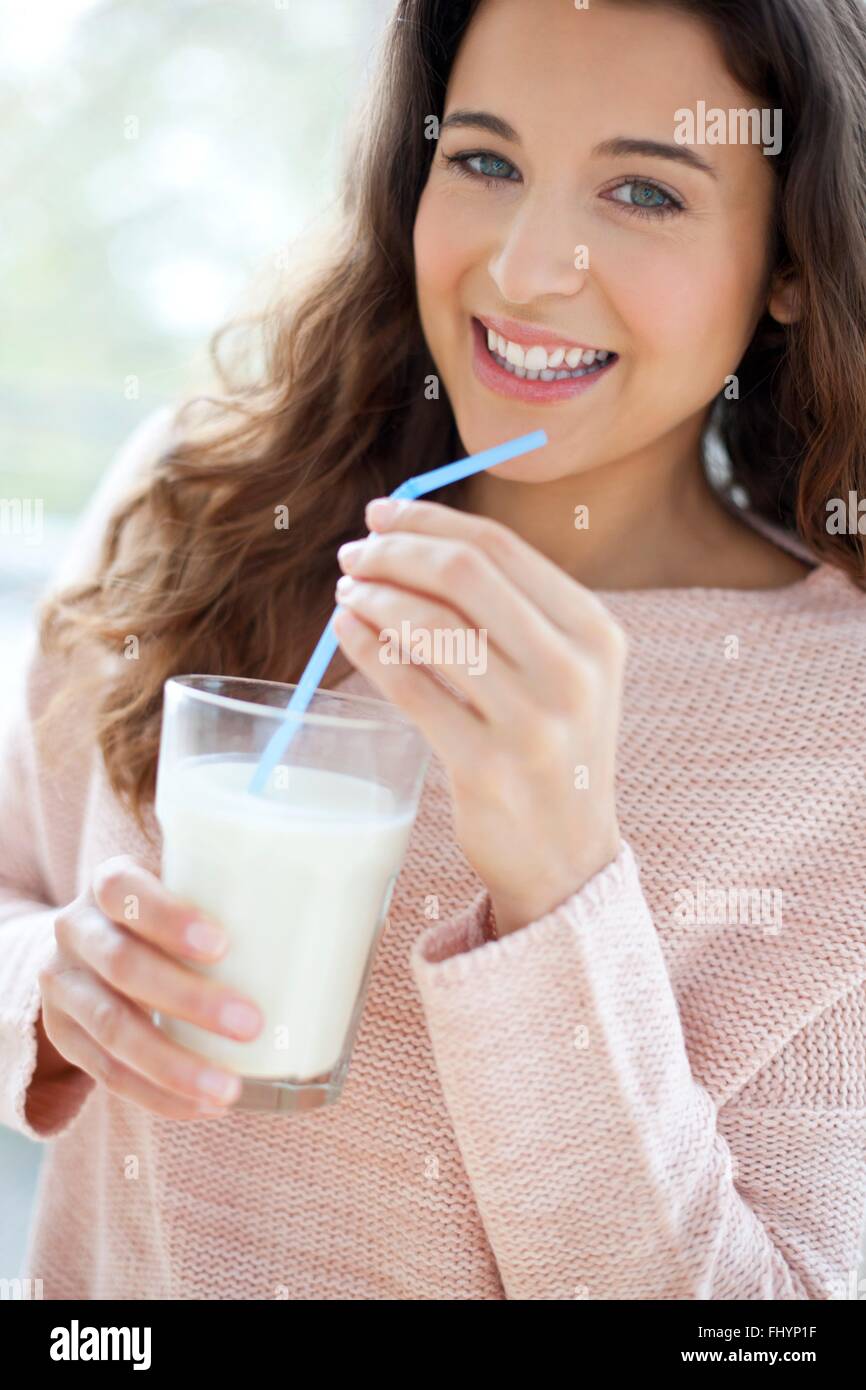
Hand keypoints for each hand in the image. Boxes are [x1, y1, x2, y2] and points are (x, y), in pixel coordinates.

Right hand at [36, 856, 263, 1119]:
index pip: (125, 890)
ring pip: (112, 1029)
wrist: (83, 951)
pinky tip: (202, 1106)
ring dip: (173, 1065)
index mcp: (108, 885)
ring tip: (229, 1089)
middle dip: (189, 999)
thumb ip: (236, 899)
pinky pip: (107, 1074)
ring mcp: (62, 986)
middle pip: (123, 965)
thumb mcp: (183, 893)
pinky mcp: (64, 1037)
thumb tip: (355, 920)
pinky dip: (157, 1095)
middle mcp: (75, 931)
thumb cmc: (163, 919)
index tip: (223, 945)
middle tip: (252, 1024)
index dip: (169, 917)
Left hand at [333, 497, 626, 934]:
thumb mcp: (563, 672)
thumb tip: (410, 541)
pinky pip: (410, 687)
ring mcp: (532, 721)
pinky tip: (348, 631)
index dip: (429, 521)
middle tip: (353, 555)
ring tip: (348, 594)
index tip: (382, 515)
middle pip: (463, 574)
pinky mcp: (485, 766)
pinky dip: (369, 648)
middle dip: (394, 553)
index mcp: (595, 632)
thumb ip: (509, 609)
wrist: (568, 859)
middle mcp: (571, 670)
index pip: (499, 547)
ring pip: (431, 626)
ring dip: (375, 598)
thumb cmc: (551, 749)